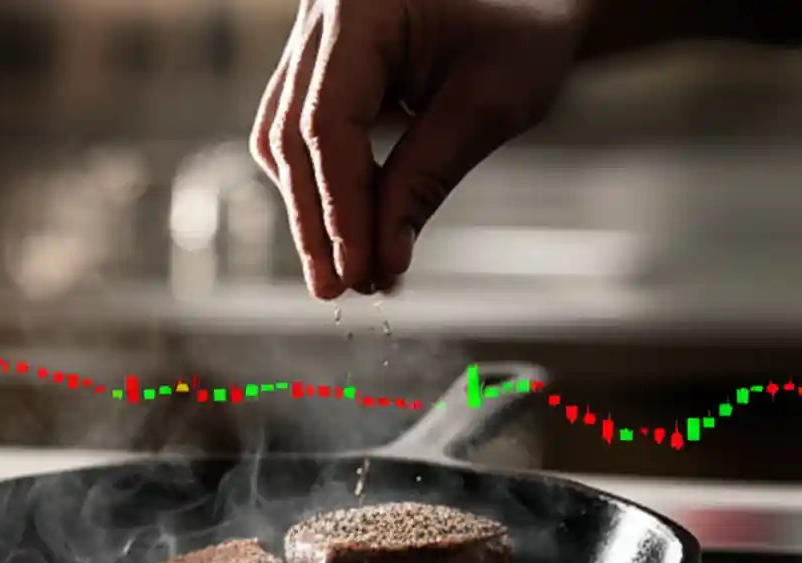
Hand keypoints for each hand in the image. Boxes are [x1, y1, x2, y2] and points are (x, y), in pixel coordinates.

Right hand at [251, 0, 585, 298]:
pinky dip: (322, 183)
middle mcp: (319, 17)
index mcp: (359, 8)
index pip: (327, 124)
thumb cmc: (527, 25)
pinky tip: (351, 227)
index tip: (359, 272)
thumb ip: (427, 178)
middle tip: (340, 289)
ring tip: (348, 269)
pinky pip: (299, 130)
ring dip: (311, 208)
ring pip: (281, 138)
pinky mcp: (318, 64)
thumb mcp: (490, 103)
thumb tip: (382, 262)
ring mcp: (311, 38)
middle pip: (290, 136)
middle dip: (316, 220)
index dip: (339, 208)